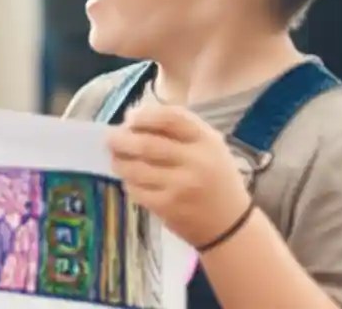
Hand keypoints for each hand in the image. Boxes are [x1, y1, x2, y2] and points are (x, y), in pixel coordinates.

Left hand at [106, 104, 250, 248]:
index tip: (129, 118)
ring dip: (119, 161)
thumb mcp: (208, 146)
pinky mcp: (168, 207)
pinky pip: (137, 190)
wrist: (231, 225)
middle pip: (147, 144)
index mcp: (207, 141)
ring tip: (115, 158)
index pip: (171, 118)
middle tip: (110, 139)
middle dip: (122, 139)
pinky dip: (128, 182)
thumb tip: (131, 117)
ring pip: (136, 168)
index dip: (144, 116)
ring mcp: (181, 186)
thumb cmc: (215, 178)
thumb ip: (176, 128)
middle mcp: (196, 162)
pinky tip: (130, 180)